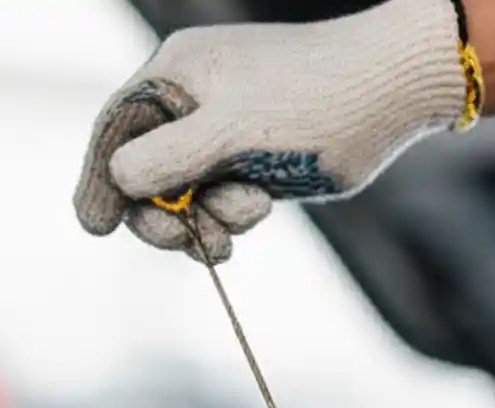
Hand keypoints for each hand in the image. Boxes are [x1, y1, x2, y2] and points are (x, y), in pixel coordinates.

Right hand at [74, 0, 468, 262]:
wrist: (398, 87)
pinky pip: (221, 195)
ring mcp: (225, 130)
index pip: (116, 132)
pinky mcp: (255, 157)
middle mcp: (194, 100)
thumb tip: (116, 179)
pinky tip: (259, 213)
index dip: (99, 181)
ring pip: (187, 192)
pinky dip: (232, 214)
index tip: (97, 227)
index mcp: (177, 75)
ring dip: (209, 216)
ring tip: (253, 213)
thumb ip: (170, 158)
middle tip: (190, 244)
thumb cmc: (318, 100)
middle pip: (146, 171)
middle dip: (166, 212)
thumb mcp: (235, 132)